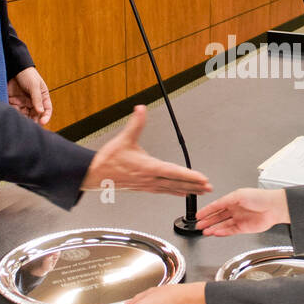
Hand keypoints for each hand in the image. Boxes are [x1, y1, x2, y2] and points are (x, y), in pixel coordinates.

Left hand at [8, 66, 52, 124]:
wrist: (14, 68)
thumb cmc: (28, 74)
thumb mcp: (34, 86)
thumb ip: (37, 99)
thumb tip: (41, 111)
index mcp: (42, 97)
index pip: (47, 109)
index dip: (46, 116)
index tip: (43, 123)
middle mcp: (34, 101)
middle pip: (35, 114)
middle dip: (33, 120)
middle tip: (30, 125)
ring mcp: (24, 102)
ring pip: (25, 114)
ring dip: (23, 117)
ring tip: (21, 119)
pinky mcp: (14, 102)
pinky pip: (15, 110)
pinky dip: (14, 112)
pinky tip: (13, 112)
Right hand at [81, 105, 212, 195]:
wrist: (94, 175)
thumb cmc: (108, 160)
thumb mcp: (123, 139)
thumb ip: (135, 123)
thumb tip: (141, 109)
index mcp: (147, 167)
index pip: (173, 172)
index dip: (189, 176)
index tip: (201, 178)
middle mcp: (149, 179)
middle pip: (176, 183)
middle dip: (194, 186)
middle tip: (208, 187)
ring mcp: (147, 185)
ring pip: (171, 189)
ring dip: (187, 190)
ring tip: (200, 191)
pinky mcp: (144, 188)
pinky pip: (163, 191)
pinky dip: (175, 192)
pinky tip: (182, 193)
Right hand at [196, 188, 288, 235]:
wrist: (274, 207)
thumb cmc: (260, 198)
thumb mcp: (239, 195)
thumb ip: (226, 201)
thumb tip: (216, 205)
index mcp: (233, 200)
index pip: (216, 206)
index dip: (206, 211)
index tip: (198, 215)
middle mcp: (235, 209)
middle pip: (217, 217)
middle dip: (207, 221)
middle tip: (198, 225)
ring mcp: (239, 219)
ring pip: (222, 225)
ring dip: (213, 228)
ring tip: (204, 231)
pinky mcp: (244, 228)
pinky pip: (230, 231)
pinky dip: (222, 232)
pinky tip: (216, 233)